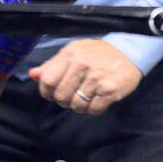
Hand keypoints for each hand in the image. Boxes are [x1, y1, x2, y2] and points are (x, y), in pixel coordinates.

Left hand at [28, 39, 142, 114]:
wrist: (129, 51)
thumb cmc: (98, 53)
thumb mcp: (73, 52)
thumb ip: (52, 65)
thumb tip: (33, 74)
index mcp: (69, 55)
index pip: (47, 81)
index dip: (47, 92)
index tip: (54, 94)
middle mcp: (81, 65)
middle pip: (61, 97)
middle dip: (65, 101)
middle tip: (74, 95)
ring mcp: (96, 78)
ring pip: (77, 106)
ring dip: (80, 106)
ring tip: (87, 97)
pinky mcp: (110, 89)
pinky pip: (93, 109)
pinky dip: (94, 109)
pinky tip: (98, 99)